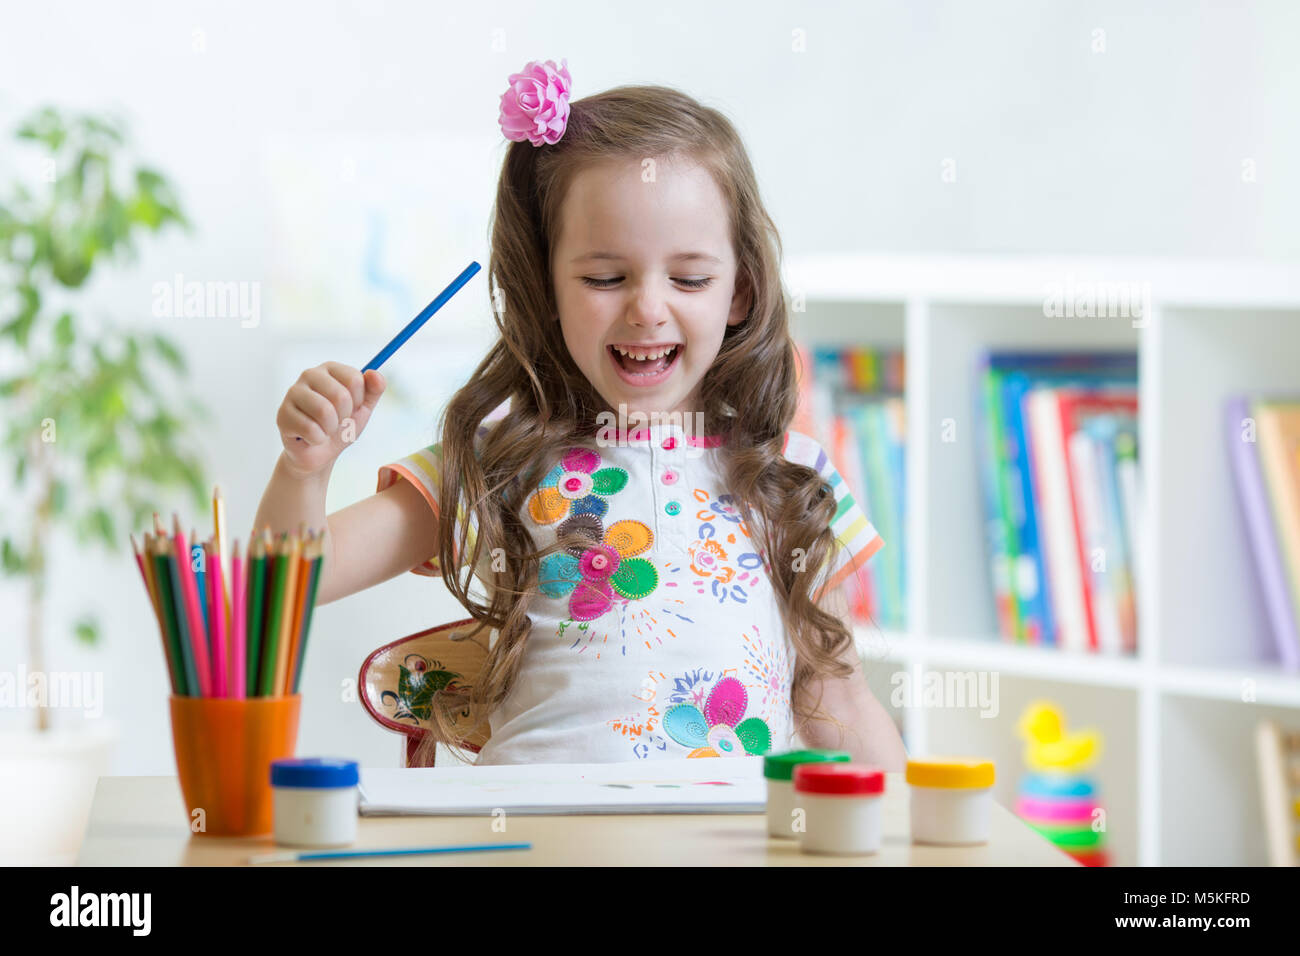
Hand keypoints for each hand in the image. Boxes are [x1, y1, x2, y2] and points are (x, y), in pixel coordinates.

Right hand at [276, 362, 385, 478]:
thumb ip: (374, 390)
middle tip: (336, 422)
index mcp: (330, 369)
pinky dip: (318, 439)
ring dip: (331, 429)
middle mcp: (309, 375)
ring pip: (324, 411)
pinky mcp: (282, 414)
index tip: (351, 408)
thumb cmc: (341, 426)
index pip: (355, 380)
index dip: (358, 401)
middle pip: (340, 395)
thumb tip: (375, 374)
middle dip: (344, 417)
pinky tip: (311, 437)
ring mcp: (293, 393)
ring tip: (324, 429)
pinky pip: (310, 429)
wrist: (320, 453)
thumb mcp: (363, 409)